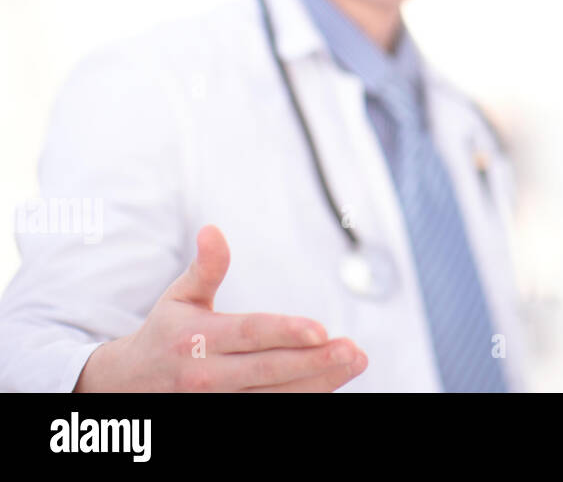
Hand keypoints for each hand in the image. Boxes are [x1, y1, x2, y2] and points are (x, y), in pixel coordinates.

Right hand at [74, 225, 367, 391]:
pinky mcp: (223, 416)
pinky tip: (334, 380)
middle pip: (268, 370)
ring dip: (319, 381)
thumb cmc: (165, 332)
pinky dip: (304, 396)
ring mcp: (215, 402)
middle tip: (352, 350)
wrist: (126, 386)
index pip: (249, 334)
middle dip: (314, 362)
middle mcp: (207, 375)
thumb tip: (212, 229)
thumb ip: (205, 267)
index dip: (285, 332)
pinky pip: (271, 409)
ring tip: (354, 361)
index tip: (322, 329)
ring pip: (274, 395)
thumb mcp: (179, 296)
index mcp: (197, 339)